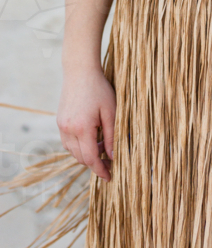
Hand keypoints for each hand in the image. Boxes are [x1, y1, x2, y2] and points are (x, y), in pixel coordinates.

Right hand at [57, 67, 115, 181]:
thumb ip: (113, 135)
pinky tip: (91, 138)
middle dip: (95, 163)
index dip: (101, 170)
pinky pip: (68, 142)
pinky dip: (78, 146)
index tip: (110, 177)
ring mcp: (62, 126)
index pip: (91, 159)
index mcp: (82, 128)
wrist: (80, 71)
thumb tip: (114, 156)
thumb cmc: (99, 88)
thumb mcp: (111, 111)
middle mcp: (68, 130)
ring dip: (87, 154)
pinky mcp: (60, 122)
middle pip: (81, 158)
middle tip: (110, 161)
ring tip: (103, 146)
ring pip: (73, 152)